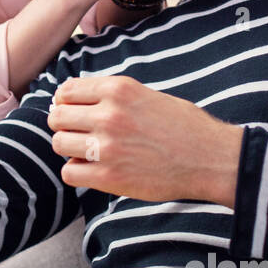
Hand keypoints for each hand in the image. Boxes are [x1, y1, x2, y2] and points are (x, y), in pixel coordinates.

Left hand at [46, 75, 243, 206]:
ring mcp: (107, 146)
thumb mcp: (147, 94)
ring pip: (59, 144)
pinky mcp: (109, 177)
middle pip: (56, 117)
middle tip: (77, 134)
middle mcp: (109, 115)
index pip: (66, 91)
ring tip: (86, 153)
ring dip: (69, 149)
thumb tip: (76, 97)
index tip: (71, 111)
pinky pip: (69, 173)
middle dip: (63, 126)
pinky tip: (92, 171)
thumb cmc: (184, 126)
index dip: (64, 103)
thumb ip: (113, 95)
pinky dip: (77, 173)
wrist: (211, 158)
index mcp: (118, 90)